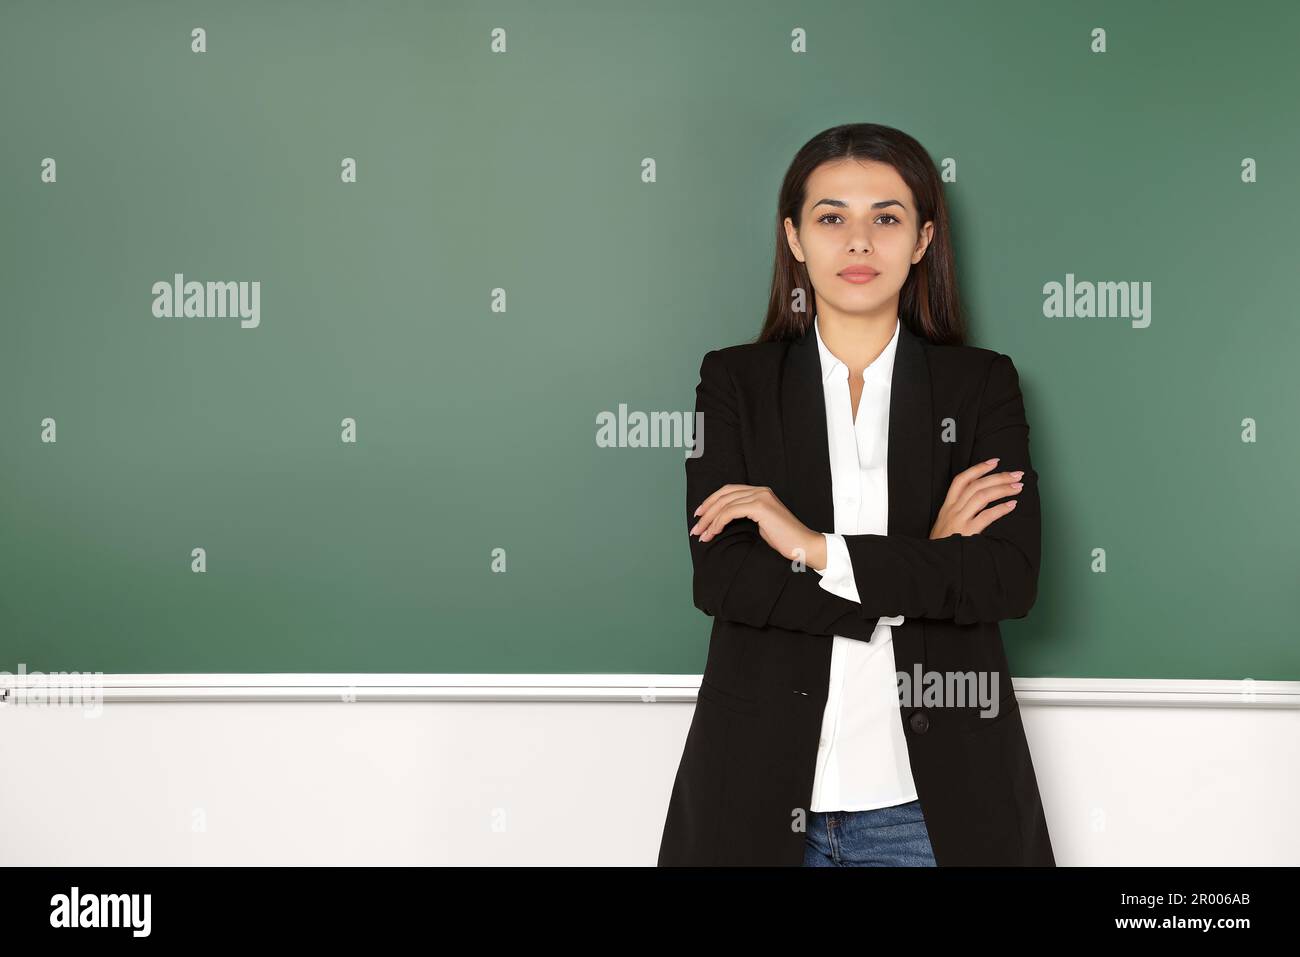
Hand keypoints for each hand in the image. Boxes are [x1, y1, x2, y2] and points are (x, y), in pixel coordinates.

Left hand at [690, 484, 822, 564]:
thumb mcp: (760, 524)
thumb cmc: (784, 539)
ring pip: (724, 504)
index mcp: (760, 492)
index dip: (711, 501)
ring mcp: (760, 497)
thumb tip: (722, 521)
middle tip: (695, 527)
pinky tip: (714, 532)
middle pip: (723, 495)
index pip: (728, 491)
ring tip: (701, 534)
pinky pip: (731, 512)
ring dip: (709, 520)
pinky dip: (719, 522)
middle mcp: (760, 490)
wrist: (803, 545)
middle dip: (706, 511)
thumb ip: (745, 516)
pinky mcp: (760, 507)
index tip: (699, 516)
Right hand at [930, 457, 1024, 538]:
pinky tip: (1012, 505)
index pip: (961, 480)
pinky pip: (986, 516)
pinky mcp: (967, 532)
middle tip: (1017, 474)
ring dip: (1003, 489)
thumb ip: (959, 511)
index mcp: (947, 506)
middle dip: (999, 477)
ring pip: (982, 496)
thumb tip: (981, 501)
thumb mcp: (945, 523)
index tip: (995, 462)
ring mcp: (959, 520)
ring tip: (1018, 487)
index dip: (978, 469)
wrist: (934, 560)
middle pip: (976, 485)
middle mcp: (953, 510)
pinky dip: (1001, 509)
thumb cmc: (942, 543)